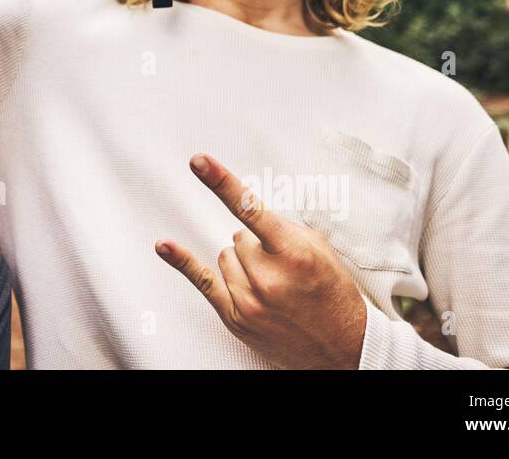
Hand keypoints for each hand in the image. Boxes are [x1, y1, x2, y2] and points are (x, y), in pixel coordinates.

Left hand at [155, 154, 367, 368]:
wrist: (344, 346)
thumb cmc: (333, 293)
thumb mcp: (320, 249)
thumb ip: (283, 228)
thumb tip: (249, 216)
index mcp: (294, 253)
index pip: (250, 209)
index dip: (221, 182)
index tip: (199, 161)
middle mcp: (268, 278)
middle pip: (238, 237)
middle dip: (258, 247)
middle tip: (283, 268)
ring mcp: (249, 300)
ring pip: (224, 256)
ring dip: (243, 263)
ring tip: (273, 285)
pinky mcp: (235, 318)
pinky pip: (202, 281)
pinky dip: (182, 262)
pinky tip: (164, 246)